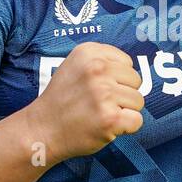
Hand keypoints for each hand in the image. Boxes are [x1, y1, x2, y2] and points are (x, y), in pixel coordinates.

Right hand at [24, 42, 144, 161]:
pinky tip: (106, 126)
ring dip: (124, 111)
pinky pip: (137, 121)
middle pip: (136, 81)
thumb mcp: (75, 65)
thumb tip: (132, 69)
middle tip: (99, 104)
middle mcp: (97, 69)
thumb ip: (102, 61)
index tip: (98, 87)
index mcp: (89, 52)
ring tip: (100, 114)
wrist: (42, 129)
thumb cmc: (62, 99)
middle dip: (123, 94)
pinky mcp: (110, 118)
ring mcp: (104, 94)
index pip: (127, 62)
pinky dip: (126, 128)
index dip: (117, 78)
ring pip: (138, 101)